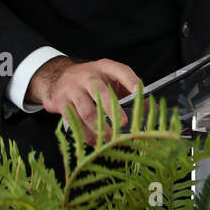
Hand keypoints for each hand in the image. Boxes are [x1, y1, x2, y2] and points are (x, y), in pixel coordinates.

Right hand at [26, 57, 141, 140]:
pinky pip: (74, 121)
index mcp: (104, 68)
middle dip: (112, 109)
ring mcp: (73, 90)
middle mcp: (88, 77)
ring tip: (109, 139)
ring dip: (99, 128)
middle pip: (100, 91)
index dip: (130, 80)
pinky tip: (94, 142)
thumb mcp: (109, 78)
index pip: (120, 70)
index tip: (138, 91)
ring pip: (86, 111)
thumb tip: (152, 109)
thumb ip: (129, 90)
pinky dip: (85, 134)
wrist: (57, 77)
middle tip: (123, 123)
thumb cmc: (91, 79)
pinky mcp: (62, 103)